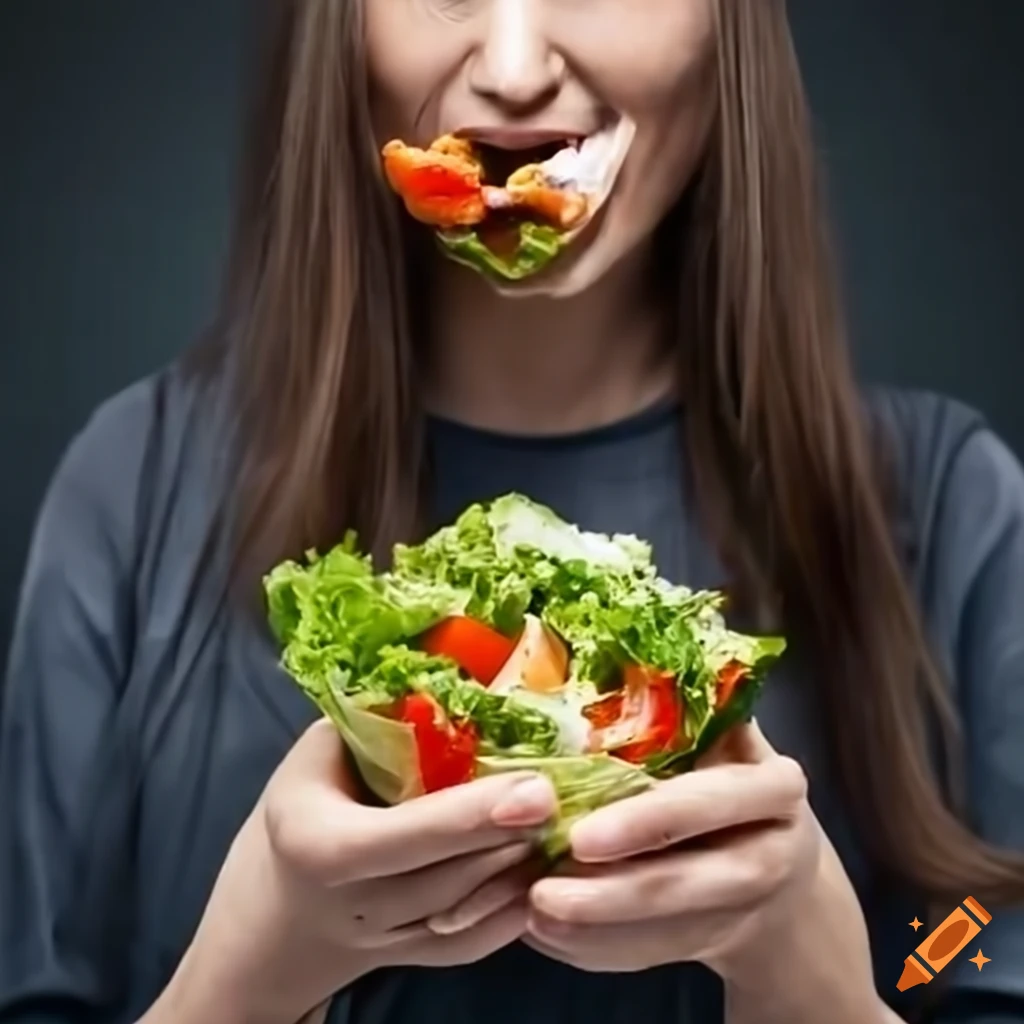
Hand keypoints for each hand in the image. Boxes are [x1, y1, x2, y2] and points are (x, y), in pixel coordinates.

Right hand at [156, 719, 555, 1023]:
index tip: (535, 790)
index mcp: (320, 847)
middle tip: (561, 793)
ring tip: (564, 820)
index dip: (473, 815)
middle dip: (513, 835)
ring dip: (523, 865)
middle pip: (452, 875)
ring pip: (474, 909)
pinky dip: (519, 903)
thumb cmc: (301, 811)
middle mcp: (357, 906)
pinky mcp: (423, 961)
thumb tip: (451, 675)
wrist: (281, 914)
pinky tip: (546, 863)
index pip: (405, 835)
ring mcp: (391, 943)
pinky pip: (482, 938)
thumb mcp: (317, 755)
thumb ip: (375, 722)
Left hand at [524, 721, 822, 976]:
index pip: (705, 805)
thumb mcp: (728, 740)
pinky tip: (550, 936)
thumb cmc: (733, 781)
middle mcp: (771, 855)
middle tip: (538, 893)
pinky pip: (651, 957)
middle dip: (607, 895)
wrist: (787, 878)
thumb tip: (605, 656)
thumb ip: (686, 711)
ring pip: (662, 933)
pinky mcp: (716, 947)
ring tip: (529, 914)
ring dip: (591, 930)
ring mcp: (747, 912)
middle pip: (683, 884)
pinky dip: (597, 951)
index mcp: (774, 789)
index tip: (580, 836)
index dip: (643, 822)